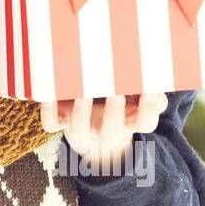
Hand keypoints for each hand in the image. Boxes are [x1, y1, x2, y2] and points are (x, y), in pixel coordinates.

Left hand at [39, 93, 168, 174]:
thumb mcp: (137, 94)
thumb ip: (148, 87)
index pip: (145, 123)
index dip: (149, 110)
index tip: (151, 91)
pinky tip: (47, 95)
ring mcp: (81, 128)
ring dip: (82, 113)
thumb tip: (157, 74)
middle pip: (112, 131)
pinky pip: (51, 124)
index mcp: (129, 122)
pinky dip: (47, 111)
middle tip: (116, 93)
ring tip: (83, 94)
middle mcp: (105, 129)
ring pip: (80, 130)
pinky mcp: (59, 122)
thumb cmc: (118, 99)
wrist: (89, 122)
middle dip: (114, 113)